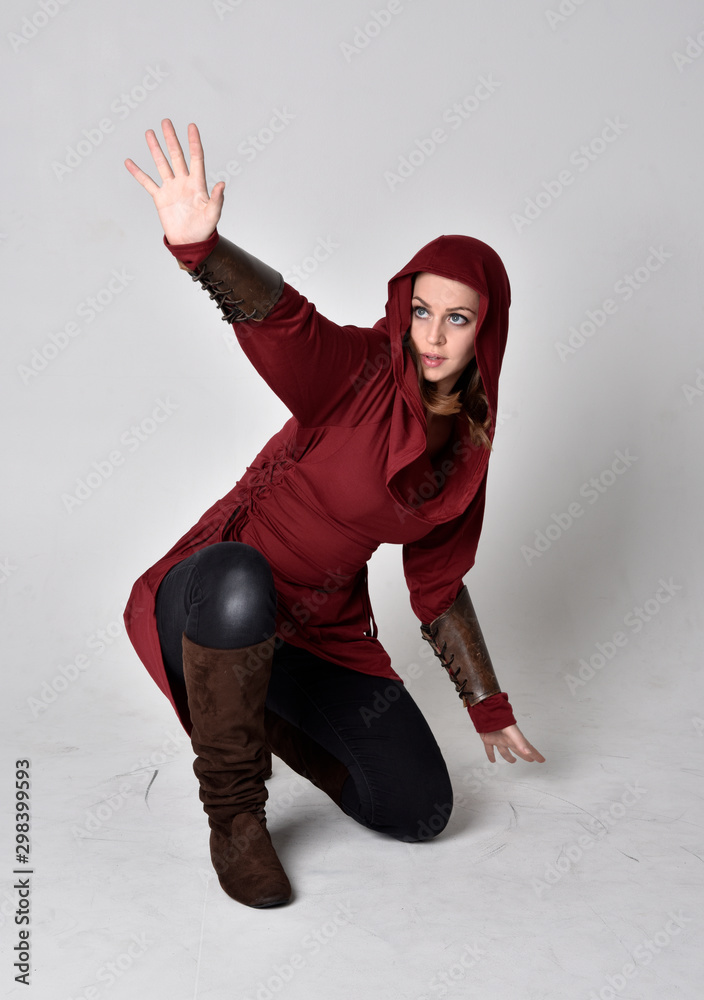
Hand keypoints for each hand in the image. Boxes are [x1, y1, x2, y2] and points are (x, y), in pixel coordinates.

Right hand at [124, 119, 223, 244]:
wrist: (190, 243)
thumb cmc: (204, 230)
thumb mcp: (213, 215)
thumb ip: (217, 199)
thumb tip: (222, 184)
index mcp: (197, 184)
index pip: (196, 158)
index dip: (194, 142)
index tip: (191, 126)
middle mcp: (183, 182)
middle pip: (176, 156)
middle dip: (171, 139)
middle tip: (166, 122)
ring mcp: (171, 188)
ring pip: (162, 164)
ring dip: (155, 149)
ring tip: (149, 133)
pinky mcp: (160, 198)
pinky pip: (147, 182)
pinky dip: (138, 173)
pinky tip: (129, 162)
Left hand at [480, 724, 545, 763]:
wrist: (487, 712)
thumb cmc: (501, 719)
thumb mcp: (513, 732)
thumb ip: (520, 742)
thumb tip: (528, 752)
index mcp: (515, 738)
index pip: (528, 748)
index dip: (535, 754)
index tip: (541, 760)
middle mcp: (507, 739)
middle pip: (518, 750)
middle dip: (525, 755)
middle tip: (531, 759)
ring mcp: (498, 739)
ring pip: (504, 751)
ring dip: (508, 757)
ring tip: (513, 761)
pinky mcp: (488, 739)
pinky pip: (489, 749)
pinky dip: (491, 755)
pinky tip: (492, 760)